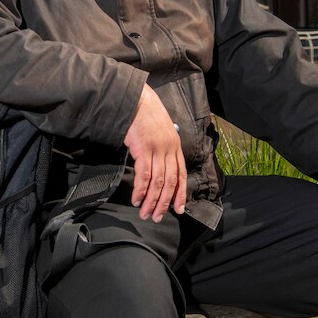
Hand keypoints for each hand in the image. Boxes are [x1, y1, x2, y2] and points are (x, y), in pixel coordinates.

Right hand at [123, 84, 185, 222]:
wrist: (136, 100)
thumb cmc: (145, 115)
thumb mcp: (160, 131)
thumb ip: (163, 148)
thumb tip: (159, 166)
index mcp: (175, 146)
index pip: (181, 175)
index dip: (180, 194)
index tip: (178, 209)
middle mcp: (169, 149)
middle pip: (170, 182)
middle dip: (164, 203)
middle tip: (157, 217)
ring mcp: (157, 149)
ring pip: (158, 182)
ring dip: (152, 201)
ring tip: (146, 213)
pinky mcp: (143, 148)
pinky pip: (144, 175)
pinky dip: (141, 190)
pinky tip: (137, 199)